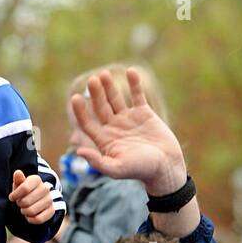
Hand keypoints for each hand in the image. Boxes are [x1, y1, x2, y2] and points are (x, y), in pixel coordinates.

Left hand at [9, 170, 55, 223]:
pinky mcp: (52, 210)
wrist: (35, 198)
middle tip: (20, 203)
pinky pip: (39, 219)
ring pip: (32, 211)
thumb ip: (18, 179)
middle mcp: (45, 188)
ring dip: (25, 212)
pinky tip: (29, 216)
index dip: (15, 195)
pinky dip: (31, 219)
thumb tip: (17, 172)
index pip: (24, 188)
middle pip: (26, 201)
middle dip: (20, 204)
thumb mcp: (19, 184)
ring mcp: (49, 199)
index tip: (12, 197)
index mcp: (36, 179)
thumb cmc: (24, 191)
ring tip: (24, 209)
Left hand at [70, 68, 186, 196]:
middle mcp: (113, 127)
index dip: (81, 111)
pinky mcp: (144, 114)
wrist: (166, 167)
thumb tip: (78, 151)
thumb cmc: (141, 171)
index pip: (87, 123)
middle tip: (92, 80)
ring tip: (104, 74)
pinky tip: (131, 71)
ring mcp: (128, 119)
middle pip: (100, 107)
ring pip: (115, 99)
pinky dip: (134, 84)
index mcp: (104, 140)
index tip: (75, 98)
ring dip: (110, 87)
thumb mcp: (117, 169)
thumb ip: (98, 162)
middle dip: (96, 94)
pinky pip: (137, 95)